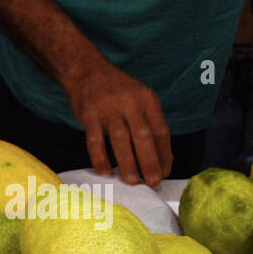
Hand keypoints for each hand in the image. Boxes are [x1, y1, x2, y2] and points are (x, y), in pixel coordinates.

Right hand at [66, 62, 173, 186]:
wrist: (88, 71)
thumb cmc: (118, 91)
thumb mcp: (141, 99)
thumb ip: (151, 125)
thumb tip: (165, 158)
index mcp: (148, 100)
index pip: (160, 131)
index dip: (164, 154)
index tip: (165, 172)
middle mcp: (130, 103)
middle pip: (143, 137)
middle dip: (149, 162)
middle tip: (153, 182)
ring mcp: (109, 109)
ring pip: (121, 140)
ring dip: (128, 163)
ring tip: (132, 181)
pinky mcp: (89, 115)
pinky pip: (95, 141)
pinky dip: (100, 158)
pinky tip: (105, 172)